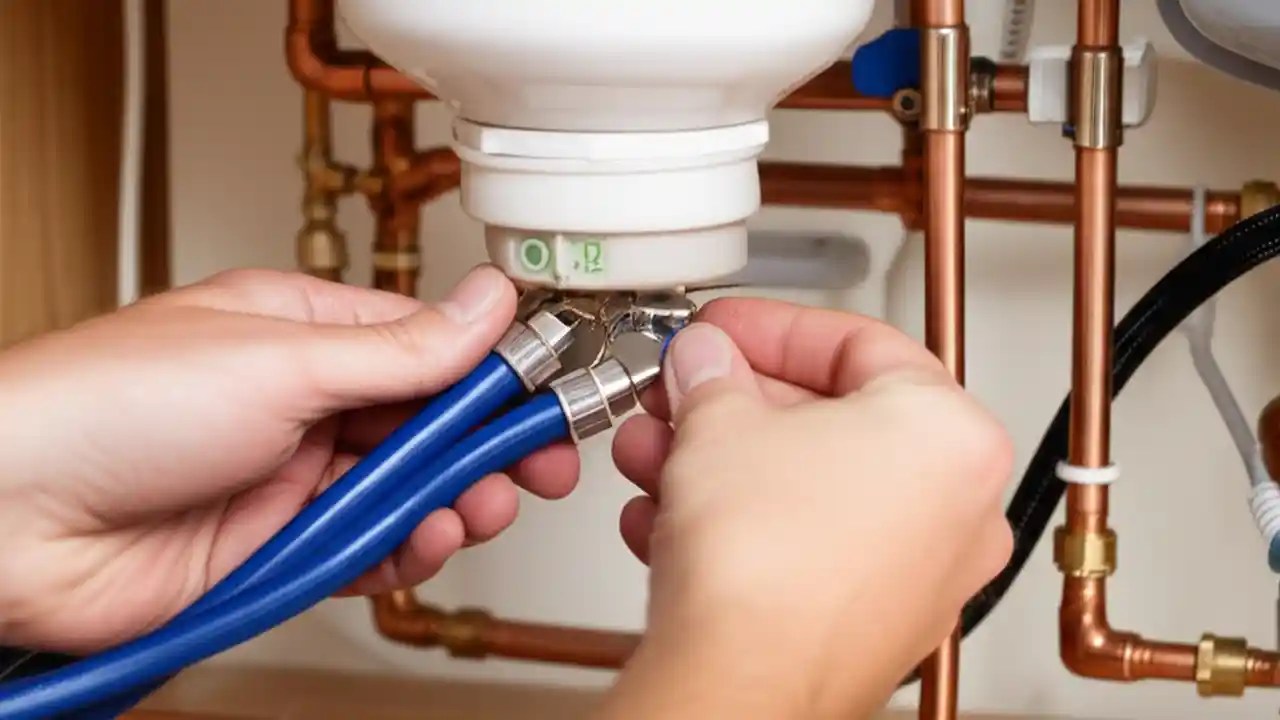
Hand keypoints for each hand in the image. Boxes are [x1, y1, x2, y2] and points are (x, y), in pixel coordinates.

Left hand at [0, 266, 577, 653]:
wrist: (8, 520)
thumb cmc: (109, 406)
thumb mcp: (281, 361)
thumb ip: (400, 348)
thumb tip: (488, 299)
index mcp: (299, 330)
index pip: (424, 344)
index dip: (491, 371)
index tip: (544, 392)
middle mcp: (297, 402)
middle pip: (422, 423)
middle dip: (483, 447)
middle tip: (536, 466)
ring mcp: (286, 477)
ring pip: (401, 491)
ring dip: (450, 502)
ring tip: (478, 509)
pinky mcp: (273, 548)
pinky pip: (362, 550)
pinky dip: (401, 551)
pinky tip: (422, 543)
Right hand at [601, 299, 1012, 719]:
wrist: (736, 684)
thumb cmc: (763, 567)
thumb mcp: (719, 420)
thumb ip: (712, 370)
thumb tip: (707, 360)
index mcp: (952, 435)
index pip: (858, 343)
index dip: (771, 327)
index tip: (722, 330)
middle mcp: (957, 508)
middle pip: (831, 421)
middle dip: (734, 405)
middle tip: (682, 393)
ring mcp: (918, 575)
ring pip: (807, 489)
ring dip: (721, 464)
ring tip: (659, 457)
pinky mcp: (869, 624)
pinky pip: (803, 547)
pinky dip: (740, 524)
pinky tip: (672, 521)